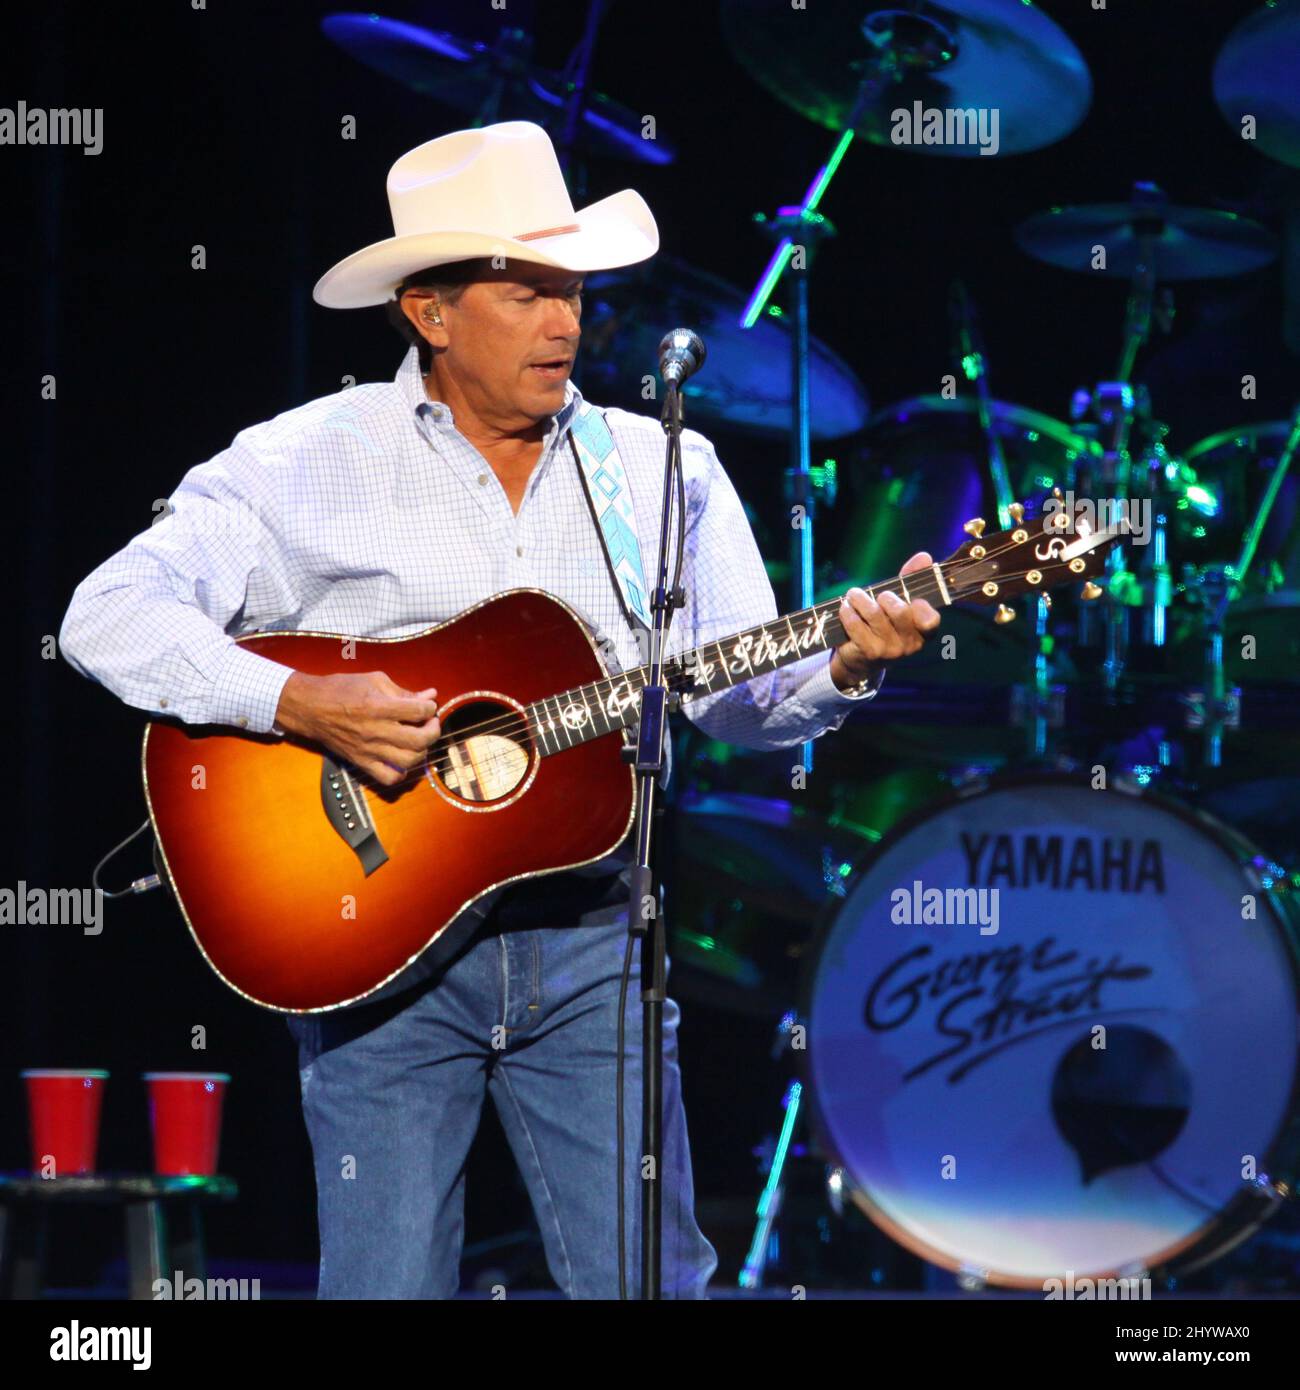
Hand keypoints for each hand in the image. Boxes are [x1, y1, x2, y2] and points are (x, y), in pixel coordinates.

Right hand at [274, 670, 440, 786]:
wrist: (309, 707)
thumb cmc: (341, 689)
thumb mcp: (374, 680)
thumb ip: (403, 691)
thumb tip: (430, 695)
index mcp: (378, 706)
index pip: (419, 711)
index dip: (430, 707)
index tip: (426, 705)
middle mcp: (375, 730)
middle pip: (419, 739)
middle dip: (433, 730)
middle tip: (429, 723)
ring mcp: (368, 749)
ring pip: (409, 761)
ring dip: (422, 750)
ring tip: (418, 739)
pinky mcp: (361, 762)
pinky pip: (388, 778)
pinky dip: (402, 773)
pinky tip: (402, 759)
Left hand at [830, 550, 941, 689]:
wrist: (861, 660)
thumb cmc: (884, 624)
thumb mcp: (899, 602)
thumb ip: (911, 580)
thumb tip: (924, 556)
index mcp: (923, 631)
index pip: (931, 620)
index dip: (922, 607)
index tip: (914, 599)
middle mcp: (910, 644)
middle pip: (899, 610)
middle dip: (884, 597)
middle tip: (876, 595)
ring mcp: (890, 651)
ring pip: (874, 614)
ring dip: (860, 599)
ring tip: (853, 595)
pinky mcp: (869, 652)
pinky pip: (855, 624)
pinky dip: (847, 612)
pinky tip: (845, 609)